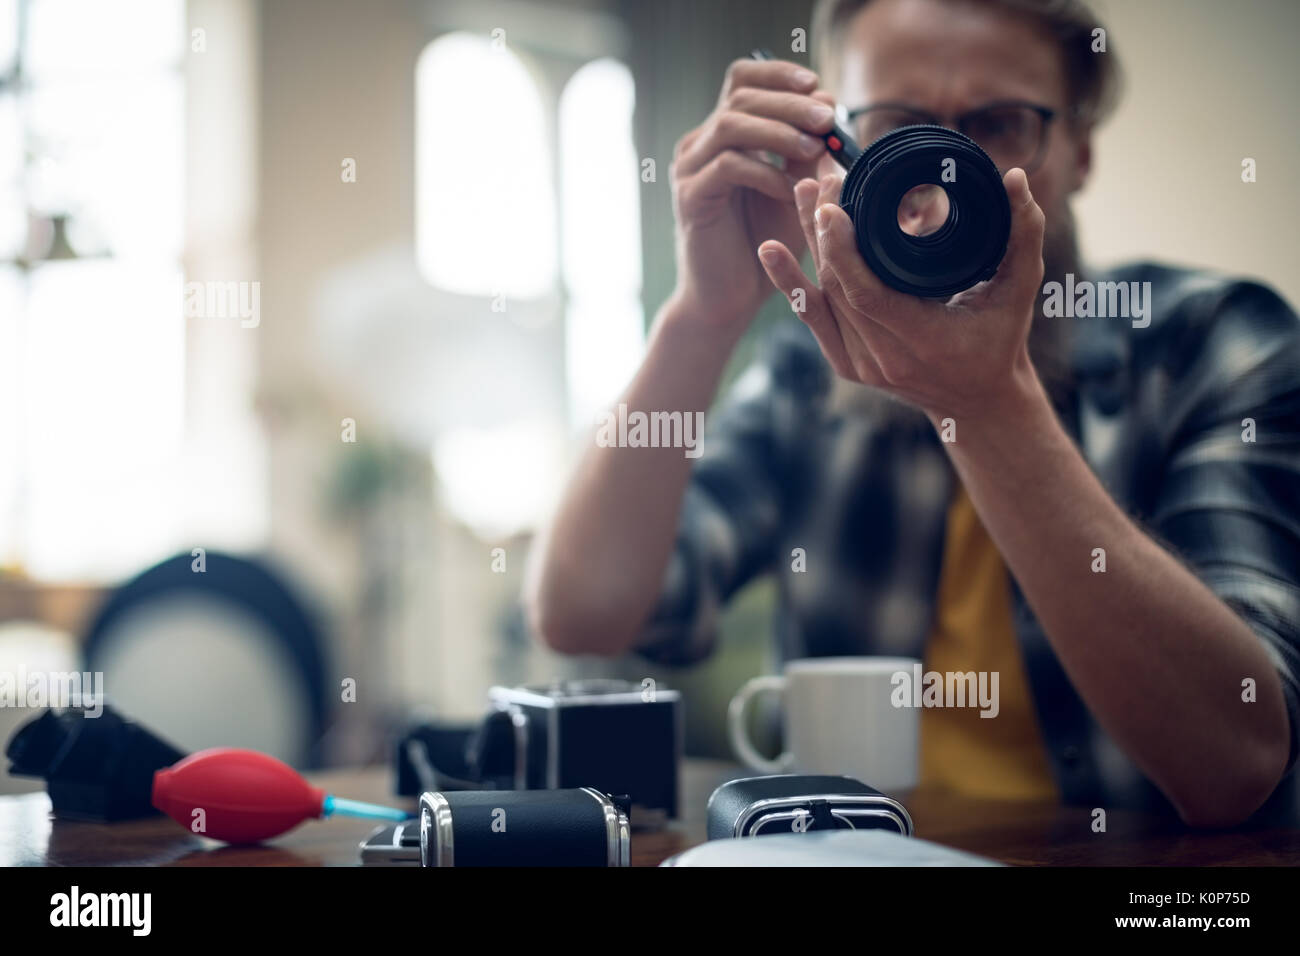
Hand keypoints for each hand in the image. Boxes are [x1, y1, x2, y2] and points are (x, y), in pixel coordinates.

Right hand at [669, 57, 836, 326]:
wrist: (730, 296)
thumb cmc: (765, 242)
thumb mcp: (794, 187)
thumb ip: (805, 150)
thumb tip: (827, 106)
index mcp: (723, 133)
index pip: (743, 79)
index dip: (779, 74)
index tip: (818, 85)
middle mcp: (700, 144)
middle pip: (740, 96)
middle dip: (789, 102)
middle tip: (826, 117)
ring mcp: (690, 169)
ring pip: (731, 125)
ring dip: (778, 132)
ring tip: (813, 149)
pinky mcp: (690, 197)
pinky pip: (727, 167)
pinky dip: (764, 172)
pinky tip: (790, 189)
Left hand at [756, 168, 1046, 422]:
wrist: (976, 401)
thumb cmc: (1000, 340)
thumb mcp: (1020, 288)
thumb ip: (1023, 233)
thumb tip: (1015, 177)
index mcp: (922, 340)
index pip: (869, 293)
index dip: (844, 251)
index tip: (833, 206)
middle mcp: (884, 358)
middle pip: (838, 288)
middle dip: (824, 230)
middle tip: (822, 178)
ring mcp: (860, 365)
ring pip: (821, 298)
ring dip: (807, 244)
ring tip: (804, 192)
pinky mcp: (846, 364)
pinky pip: (813, 318)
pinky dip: (791, 283)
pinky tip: (771, 250)